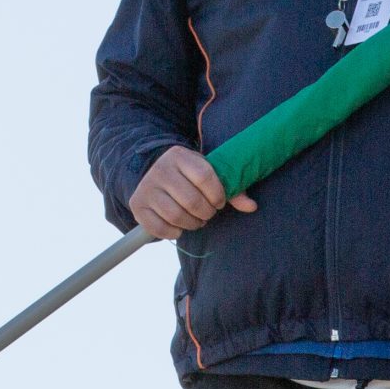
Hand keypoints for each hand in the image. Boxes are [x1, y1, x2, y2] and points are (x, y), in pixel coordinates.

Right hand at [128, 146, 256, 239]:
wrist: (153, 172)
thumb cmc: (189, 176)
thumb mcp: (208, 174)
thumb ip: (232, 190)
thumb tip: (252, 206)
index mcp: (180, 156)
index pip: (205, 177)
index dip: (217, 195)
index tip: (219, 202)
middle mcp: (160, 169)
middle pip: (191, 200)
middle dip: (206, 212)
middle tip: (208, 213)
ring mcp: (146, 187)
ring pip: (176, 215)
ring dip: (192, 224)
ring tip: (197, 220)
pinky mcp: (137, 205)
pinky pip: (158, 228)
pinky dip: (174, 232)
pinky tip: (180, 226)